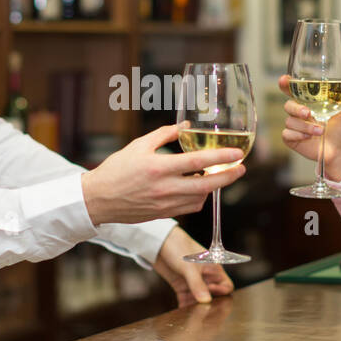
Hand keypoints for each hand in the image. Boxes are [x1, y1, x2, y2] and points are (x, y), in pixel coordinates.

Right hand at [81, 124, 245, 225]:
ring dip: (213, 188)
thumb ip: (164, 134)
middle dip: (228, 177)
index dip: (221, 158)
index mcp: (159, 167)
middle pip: (207, 185)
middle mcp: (165, 188)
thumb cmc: (117, 169)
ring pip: (200, 199)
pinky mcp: (164, 214)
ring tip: (217, 176)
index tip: (238, 154)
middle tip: (241, 169)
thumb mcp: (139, 145)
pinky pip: (189, 208)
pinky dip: (199, 198)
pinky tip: (198, 189)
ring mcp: (165, 204)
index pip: (198, 163)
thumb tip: (185, 126)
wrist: (99, 199)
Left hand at [152, 227, 233, 306]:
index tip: (209, 294)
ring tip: (192, 313)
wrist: (158, 242)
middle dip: (209, 303)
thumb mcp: (189, 267)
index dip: (220, 292)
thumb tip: (206, 301)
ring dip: (196, 306)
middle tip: (202, 310)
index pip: (226, 286)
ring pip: (199, 299)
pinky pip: (186, 299)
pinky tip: (183, 312)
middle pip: (213, 295)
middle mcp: (205, 277)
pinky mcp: (181, 286)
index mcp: (213, 269)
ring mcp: (193, 282)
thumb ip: (198, 284)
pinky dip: (185, 306)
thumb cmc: (178, 246)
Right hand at [280, 66, 340, 180]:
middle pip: (288, 104)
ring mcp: (295, 125)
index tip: (284, 80)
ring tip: (321, 131)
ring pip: (290, 121)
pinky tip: (308, 138)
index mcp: (309, 101)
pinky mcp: (291, 138)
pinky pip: (287, 134)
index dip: (285, 84)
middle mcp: (300, 112)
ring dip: (305, 126)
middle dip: (297, 108)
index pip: (292, 89)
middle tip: (309, 113)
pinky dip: (298, 135)